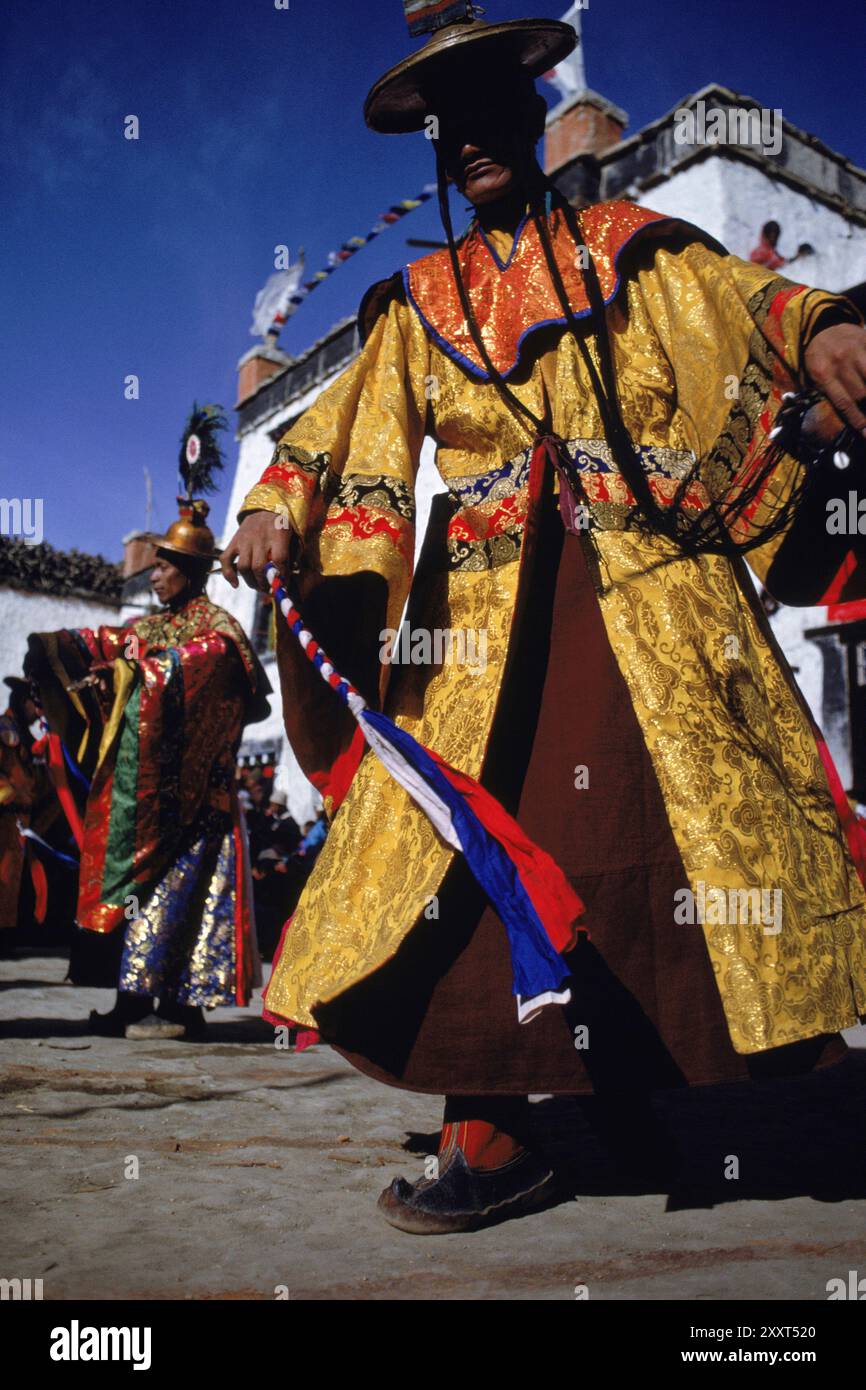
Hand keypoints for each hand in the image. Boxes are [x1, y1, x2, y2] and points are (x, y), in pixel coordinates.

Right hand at [220, 510, 294, 591]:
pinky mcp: (233, 542)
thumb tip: (285, 582)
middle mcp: (259, 537)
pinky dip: (228, 574)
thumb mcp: (291, 537)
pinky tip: (236, 584)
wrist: (264, 510)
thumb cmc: (281, 528)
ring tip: (258, 587)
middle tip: (268, 590)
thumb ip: (290, 556)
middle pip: (259, 566)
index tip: (283, 585)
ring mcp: (244, 540)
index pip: (279, 559)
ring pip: (243, 567)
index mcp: (277, 534)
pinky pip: (225, 560)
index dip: (281, 576)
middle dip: (264, 583)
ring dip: (250, 582)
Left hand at [804, 323, 865, 437]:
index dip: (857, 420)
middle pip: (862, 393)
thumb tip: (837, 421)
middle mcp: (840, 361)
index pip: (843, 403)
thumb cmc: (818, 359)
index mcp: (823, 374)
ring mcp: (856, 350)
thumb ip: (825, 394)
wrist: (823, 327)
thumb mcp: (813, 376)